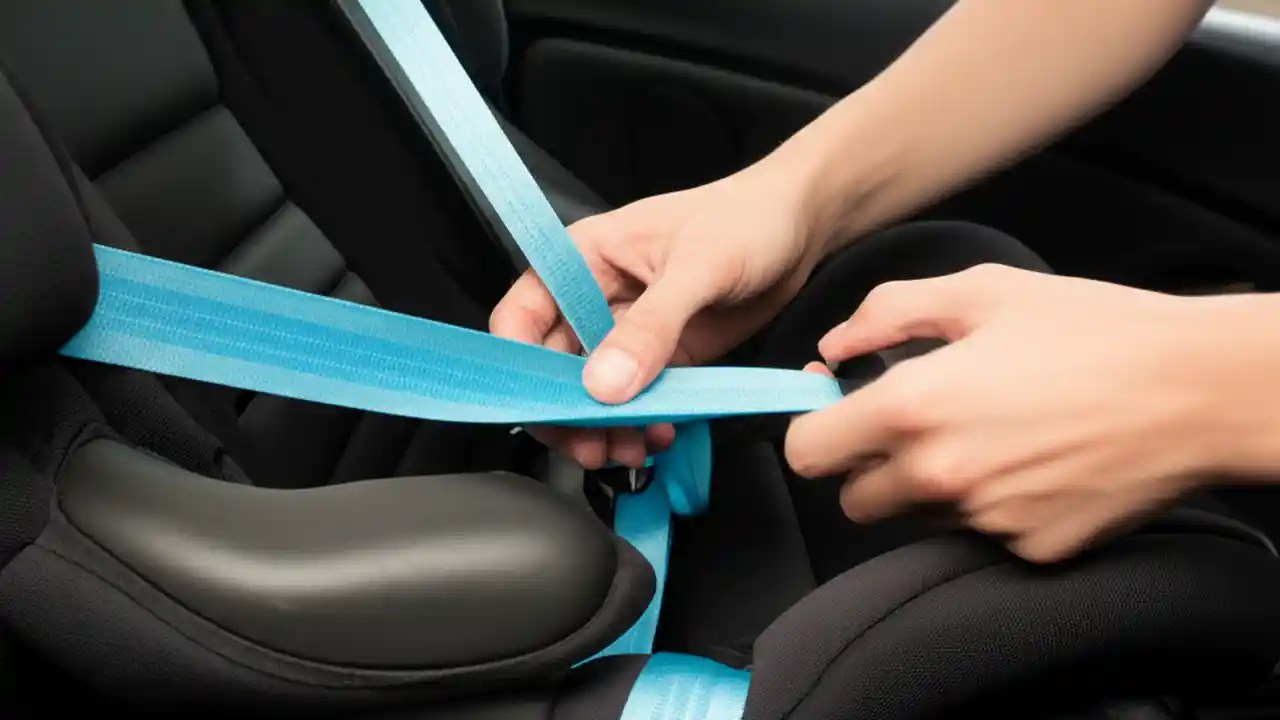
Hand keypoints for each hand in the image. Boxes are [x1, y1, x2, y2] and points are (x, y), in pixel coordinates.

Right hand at [490, 167, 824, 468]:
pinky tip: (660, 435)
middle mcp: (594, 298)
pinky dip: (640, 425)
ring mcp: (628, 332)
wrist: (802, 228)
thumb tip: (604, 385)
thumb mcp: (698, 268)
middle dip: (567, 413)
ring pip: (592, 393)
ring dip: (603, 428)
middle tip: (592, 446)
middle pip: (551, 368)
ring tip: (631, 449)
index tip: (541, 407)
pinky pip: (635, 401)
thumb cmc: (747, 219)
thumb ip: (651, 327)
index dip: (519, 366)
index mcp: (582, 258)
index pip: (523, 316)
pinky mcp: (662, 358)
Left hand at [785, 264, 1257, 562]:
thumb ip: (887, 313)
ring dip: (931, 487)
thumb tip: (833, 347)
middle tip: (917, 424)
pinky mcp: (1031, 549)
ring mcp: (985, 520)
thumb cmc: (1091, 330)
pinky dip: (993, 506)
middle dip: (870, 465)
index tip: (837, 414)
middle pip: (855, 499)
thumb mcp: (981, 291)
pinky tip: (1033, 462)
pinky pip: (982, 534)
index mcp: (913, 408)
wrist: (1195, 389)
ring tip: (990, 434)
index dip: (815, 430)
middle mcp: (940, 475)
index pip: (807, 452)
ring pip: (918, 517)